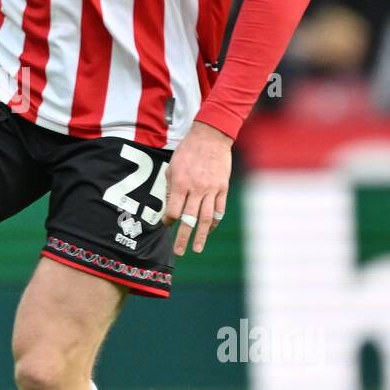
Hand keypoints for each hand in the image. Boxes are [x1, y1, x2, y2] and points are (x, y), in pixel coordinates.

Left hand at [161, 120, 231, 255]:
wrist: (211, 137)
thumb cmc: (188, 151)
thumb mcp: (173, 167)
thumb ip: (171, 188)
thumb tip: (170, 208)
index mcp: (181, 183)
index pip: (174, 210)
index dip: (169, 220)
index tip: (166, 225)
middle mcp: (197, 189)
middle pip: (189, 219)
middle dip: (183, 237)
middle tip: (180, 252)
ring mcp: (212, 189)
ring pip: (206, 218)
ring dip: (201, 235)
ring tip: (197, 248)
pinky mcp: (223, 187)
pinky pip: (219, 209)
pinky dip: (214, 221)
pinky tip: (208, 229)